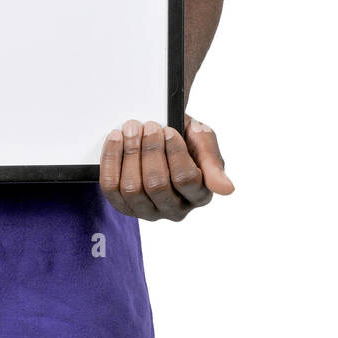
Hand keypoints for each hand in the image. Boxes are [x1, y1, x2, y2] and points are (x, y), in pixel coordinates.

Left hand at [99, 115, 234, 221]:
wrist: (161, 132)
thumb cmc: (186, 137)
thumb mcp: (204, 141)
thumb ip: (214, 162)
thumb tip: (226, 189)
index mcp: (200, 195)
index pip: (185, 179)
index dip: (174, 152)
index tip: (168, 130)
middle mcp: (175, 210)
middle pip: (157, 185)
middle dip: (150, 150)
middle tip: (148, 125)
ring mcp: (147, 211)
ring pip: (133, 188)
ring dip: (129, 153)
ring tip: (131, 129)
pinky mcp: (123, 206)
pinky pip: (110, 188)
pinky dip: (111, 159)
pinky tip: (115, 138)